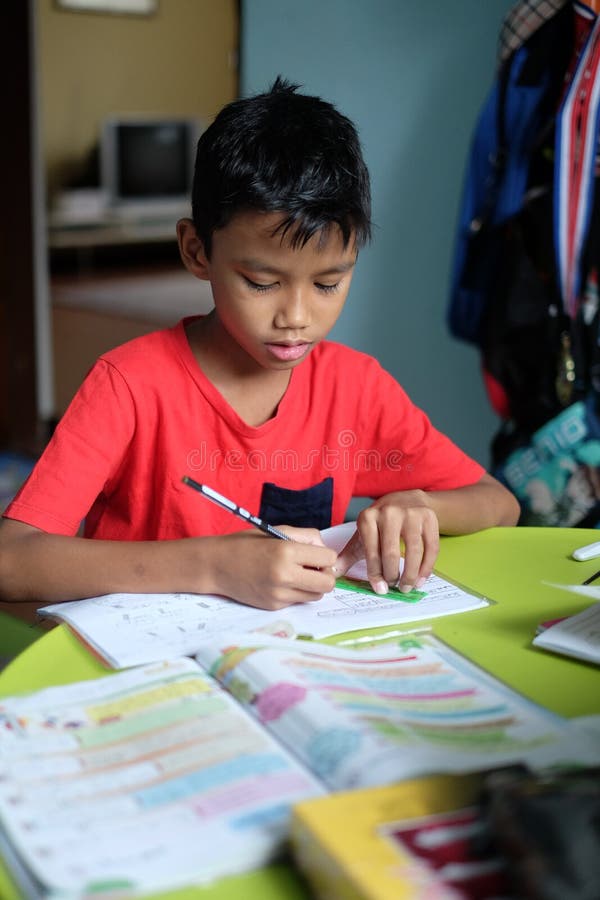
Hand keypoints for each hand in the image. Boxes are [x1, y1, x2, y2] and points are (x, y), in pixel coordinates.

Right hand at [207, 526, 336, 610]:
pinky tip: (280, 582)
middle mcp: (284, 575)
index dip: (325, 556)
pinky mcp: (274, 606)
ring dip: (312, 585)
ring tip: (297, 575)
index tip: (316, 555)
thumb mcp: (277, 531)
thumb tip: (326, 552)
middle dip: (325, 575)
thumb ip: (306, 538)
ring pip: (316, 595)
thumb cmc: (247, 544)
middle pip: (328, 583)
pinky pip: (298, 601)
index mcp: (286, 551)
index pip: (329, 558)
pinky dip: (295, 592)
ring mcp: (279, 594)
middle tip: (313, 568)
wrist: (217, 565)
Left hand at [334, 492, 438, 593]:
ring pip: (414, 551)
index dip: (376, 574)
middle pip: (392, 553)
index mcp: (368, 517)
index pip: (371, 552)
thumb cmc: (381, 523)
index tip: (380, 589)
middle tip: (395, 587)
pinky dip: (427, 567)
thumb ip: (347, 556)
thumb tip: (331, 575)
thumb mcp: (362, 535)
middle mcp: (389, 513)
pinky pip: (431, 548)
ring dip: (411, 574)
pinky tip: (421, 578)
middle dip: (393, 575)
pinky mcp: (429, 518)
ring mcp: (411, 514)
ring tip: (407, 586)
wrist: (407, 499)